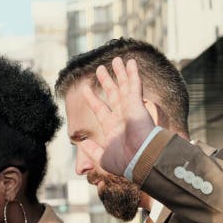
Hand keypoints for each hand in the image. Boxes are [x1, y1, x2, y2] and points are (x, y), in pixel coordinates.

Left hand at [81, 57, 155, 174]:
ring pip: (124, 86)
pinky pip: (134, 85)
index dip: (92, 98)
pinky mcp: (136, 104)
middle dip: (107, 81)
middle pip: (112, 94)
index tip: (85, 88)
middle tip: (100, 69)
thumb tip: (80, 142)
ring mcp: (130, 109)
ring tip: (116, 59)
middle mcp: (121, 117)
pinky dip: (132, 74)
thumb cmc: (124, 162)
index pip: (100, 109)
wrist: (141, 160)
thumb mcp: (102, 157)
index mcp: (112, 129)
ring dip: (120, 73)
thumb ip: (91, 149)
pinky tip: (130, 62)